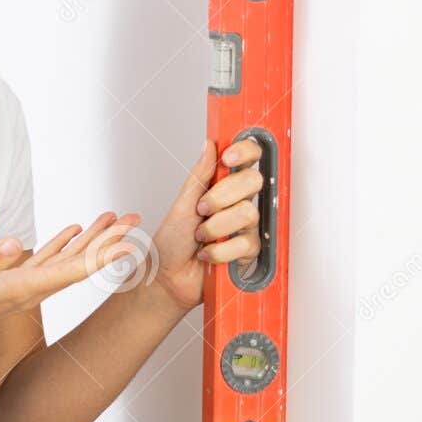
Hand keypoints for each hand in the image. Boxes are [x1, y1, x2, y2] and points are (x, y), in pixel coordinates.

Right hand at [0, 212, 143, 349]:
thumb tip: (15, 243)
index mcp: (25, 288)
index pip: (75, 270)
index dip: (104, 256)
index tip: (132, 242)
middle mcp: (31, 289)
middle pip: (81, 263)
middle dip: (109, 241)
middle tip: (134, 218)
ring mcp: (23, 285)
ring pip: (68, 259)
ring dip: (92, 240)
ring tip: (112, 219)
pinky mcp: (11, 280)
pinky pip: (47, 259)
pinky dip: (63, 244)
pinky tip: (71, 231)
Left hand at [148, 137, 265, 312]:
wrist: (168, 277)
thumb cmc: (171, 242)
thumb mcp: (181, 203)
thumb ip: (199, 175)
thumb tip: (210, 144)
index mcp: (222, 188)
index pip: (248, 160)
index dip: (246, 153)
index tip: (228, 159)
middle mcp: (237, 205)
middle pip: (253, 182)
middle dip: (222, 196)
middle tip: (202, 209)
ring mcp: (245, 228)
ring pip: (248, 213)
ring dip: (215, 227)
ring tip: (200, 237)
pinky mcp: (249, 252)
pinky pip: (245, 243)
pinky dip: (218, 251)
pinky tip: (208, 254)